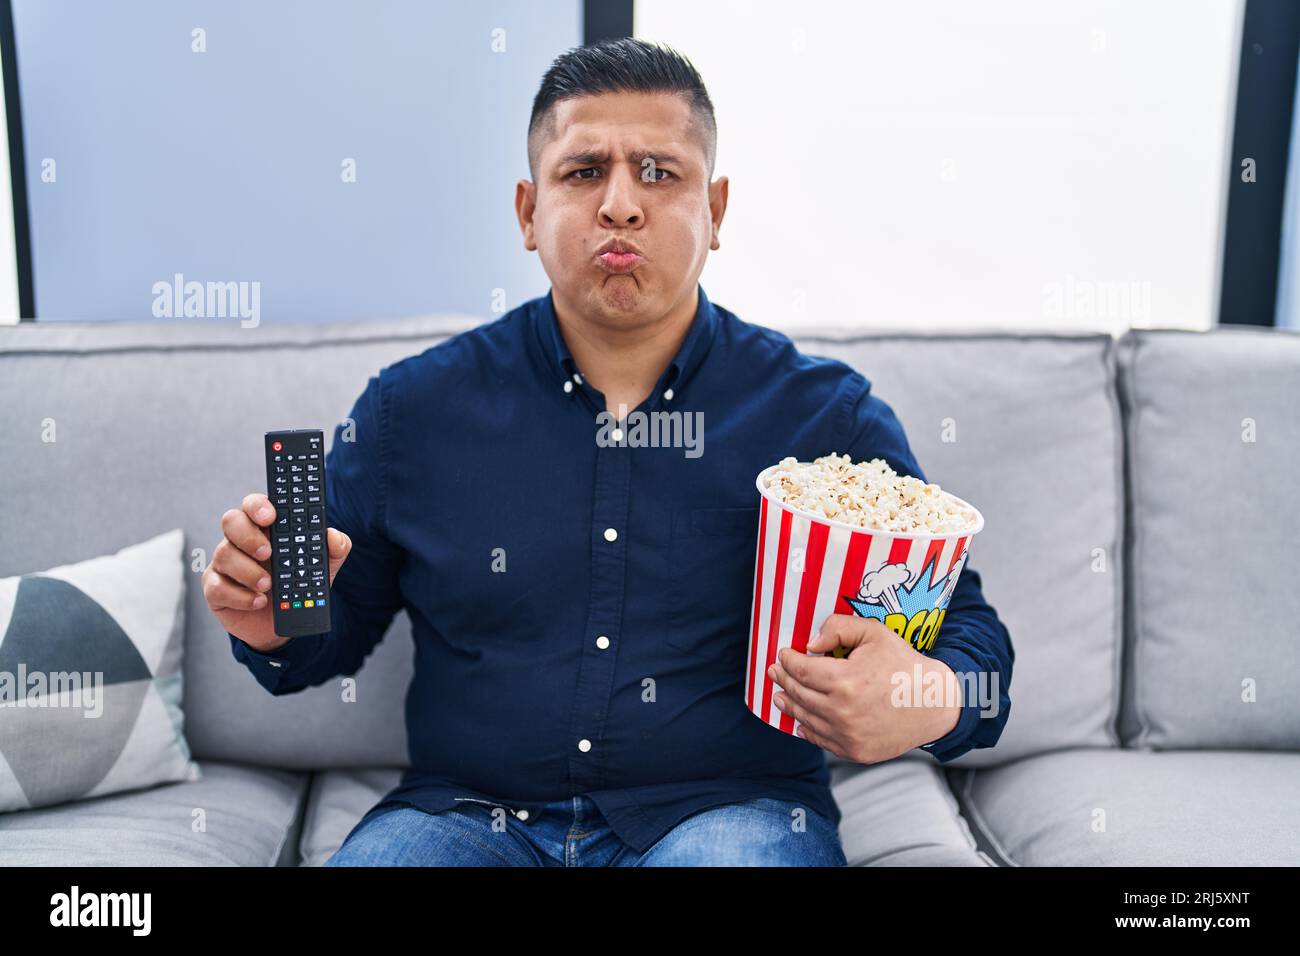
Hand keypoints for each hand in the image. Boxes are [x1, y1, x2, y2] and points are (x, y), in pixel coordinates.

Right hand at [203, 492, 351, 651]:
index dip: (258, 505)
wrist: (286, 622)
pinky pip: (216, 587)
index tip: (271, 516)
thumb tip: (333, 536)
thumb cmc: (300, 584)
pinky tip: (258, 601)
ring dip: (248, 571)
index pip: (254, 504)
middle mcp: (241, 540)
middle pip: (231, 520)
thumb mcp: (324, 566)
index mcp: (266, 528)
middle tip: (268, 553)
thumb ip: (335, 548)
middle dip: (248, 535)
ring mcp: (225, 563)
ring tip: (268, 585)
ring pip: (223, 554)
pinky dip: (239, 596)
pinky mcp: (215, 588)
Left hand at [766, 613, 961, 764]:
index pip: (801, 670)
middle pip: (799, 694)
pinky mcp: (855, 752)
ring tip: (780, 696)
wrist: (936, 703)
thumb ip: (838, 629)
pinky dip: (807, 729)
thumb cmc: (905, 665)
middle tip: (774, 672)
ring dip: (789, 705)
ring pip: (806, 719)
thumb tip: (810, 644)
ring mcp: (848, 736)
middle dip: (783, 680)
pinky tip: (800, 722)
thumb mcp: (875, 633)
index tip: (783, 654)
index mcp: (845, 681)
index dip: (788, 661)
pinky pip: (822, 740)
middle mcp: (842, 712)